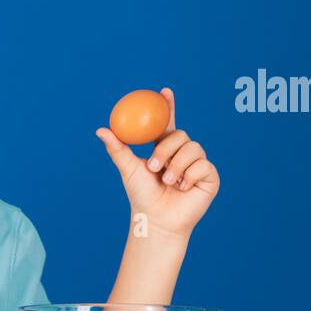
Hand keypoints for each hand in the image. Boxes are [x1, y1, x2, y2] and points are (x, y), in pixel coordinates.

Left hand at [95, 87, 219, 238]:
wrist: (157, 220)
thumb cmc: (142, 196)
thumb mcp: (128, 168)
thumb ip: (118, 148)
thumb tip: (100, 129)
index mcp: (164, 148)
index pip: (167, 123)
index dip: (168, 106)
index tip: (164, 91)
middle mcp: (182, 153)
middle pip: (180, 135)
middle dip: (166, 149)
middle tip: (154, 166)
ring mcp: (197, 164)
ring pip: (193, 148)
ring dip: (177, 165)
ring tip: (167, 181)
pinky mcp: (209, 177)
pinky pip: (203, 165)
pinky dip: (190, 176)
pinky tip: (183, 188)